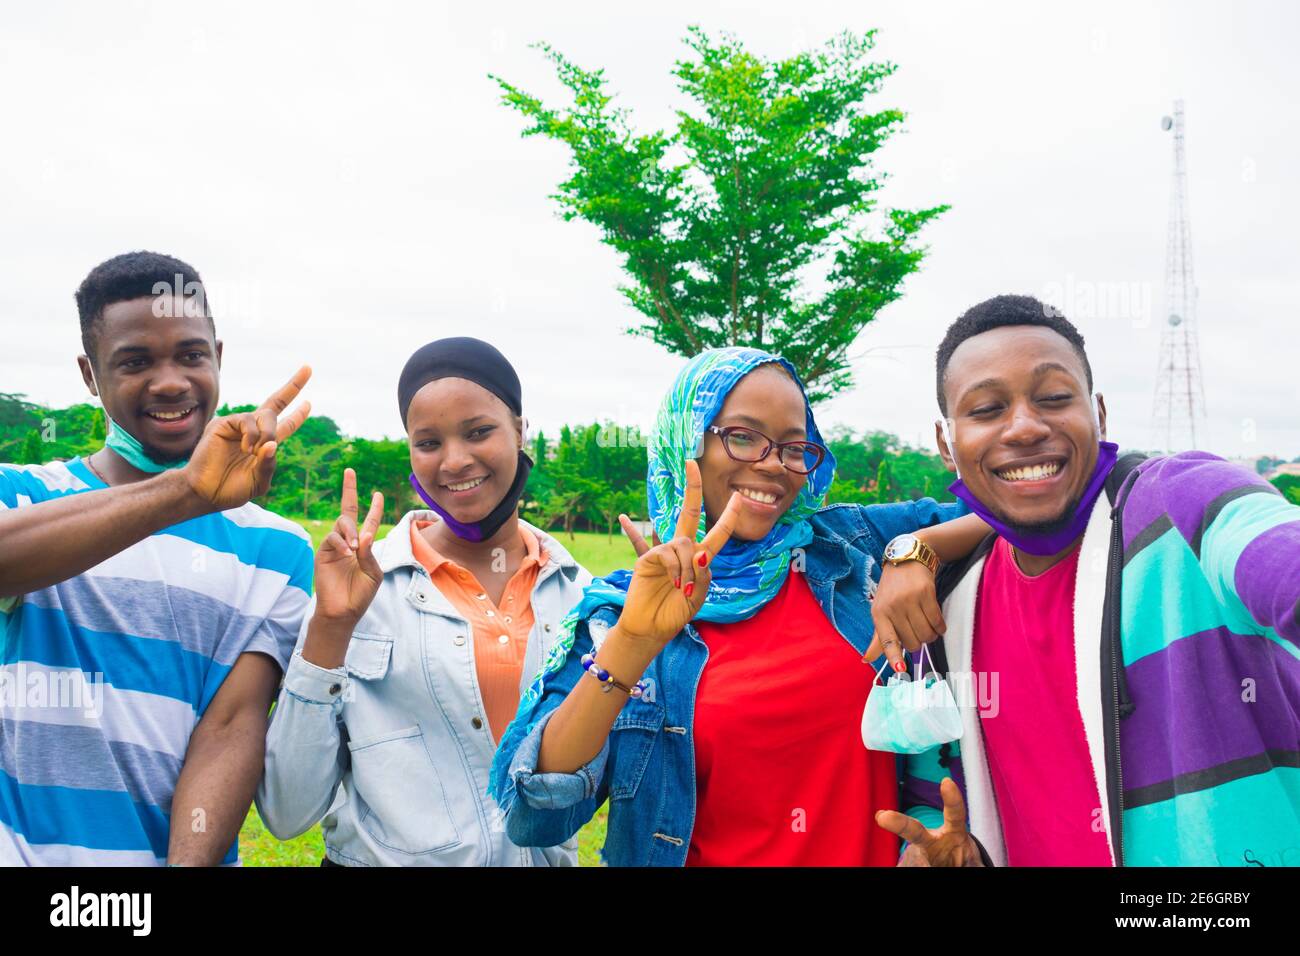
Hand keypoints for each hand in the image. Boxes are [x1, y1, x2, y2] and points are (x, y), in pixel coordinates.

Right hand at [183, 366, 311, 510]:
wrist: (205, 493)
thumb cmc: (231, 489)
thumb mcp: (259, 481)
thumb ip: (269, 464)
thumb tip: (272, 444)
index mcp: (264, 444)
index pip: (285, 425)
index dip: (298, 414)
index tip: (309, 403)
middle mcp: (252, 431)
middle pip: (276, 403)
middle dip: (293, 386)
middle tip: (308, 368)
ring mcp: (238, 426)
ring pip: (265, 416)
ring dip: (267, 433)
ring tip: (254, 451)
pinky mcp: (223, 423)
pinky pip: (247, 420)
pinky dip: (252, 434)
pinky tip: (247, 448)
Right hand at [314, 468, 384, 625]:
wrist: (344, 611)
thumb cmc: (360, 593)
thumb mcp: (373, 572)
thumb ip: (370, 552)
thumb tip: (365, 533)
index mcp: (363, 545)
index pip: (368, 519)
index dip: (373, 506)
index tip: (378, 492)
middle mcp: (348, 541)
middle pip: (348, 510)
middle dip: (350, 491)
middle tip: (371, 501)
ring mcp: (334, 545)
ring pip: (341, 523)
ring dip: (351, 532)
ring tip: (356, 548)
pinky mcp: (323, 553)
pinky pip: (332, 538)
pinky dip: (342, 543)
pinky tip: (348, 553)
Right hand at [613, 459, 741, 649]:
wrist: (652, 628)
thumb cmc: (675, 613)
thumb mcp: (698, 595)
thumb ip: (702, 574)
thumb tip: (698, 553)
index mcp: (700, 558)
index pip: (718, 533)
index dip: (729, 516)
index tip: (739, 496)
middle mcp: (683, 550)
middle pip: (690, 513)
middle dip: (692, 488)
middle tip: (691, 463)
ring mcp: (665, 552)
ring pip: (684, 545)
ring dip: (687, 570)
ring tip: (681, 590)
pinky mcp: (649, 558)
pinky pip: (666, 554)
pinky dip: (673, 568)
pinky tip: (648, 551)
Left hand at [863, 558, 945, 673]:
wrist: (906, 559)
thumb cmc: (892, 591)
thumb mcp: (881, 611)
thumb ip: (878, 638)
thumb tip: (866, 659)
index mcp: (879, 614)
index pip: (886, 640)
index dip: (894, 656)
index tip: (900, 669)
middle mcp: (892, 607)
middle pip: (912, 642)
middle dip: (918, 642)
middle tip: (918, 631)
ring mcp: (909, 600)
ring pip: (927, 633)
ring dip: (931, 635)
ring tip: (927, 625)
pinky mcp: (926, 593)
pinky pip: (938, 621)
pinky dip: (940, 626)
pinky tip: (937, 621)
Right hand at [876, 777, 983, 866]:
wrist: (945, 865)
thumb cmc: (961, 858)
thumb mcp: (973, 859)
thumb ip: (976, 862)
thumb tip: (978, 866)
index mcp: (953, 833)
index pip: (954, 813)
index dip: (952, 799)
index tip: (946, 781)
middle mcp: (932, 840)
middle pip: (913, 830)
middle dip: (897, 823)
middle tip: (882, 816)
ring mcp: (917, 854)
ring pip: (916, 863)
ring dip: (924, 867)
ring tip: (929, 865)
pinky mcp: (907, 865)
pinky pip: (909, 869)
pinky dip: (919, 868)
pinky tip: (923, 867)